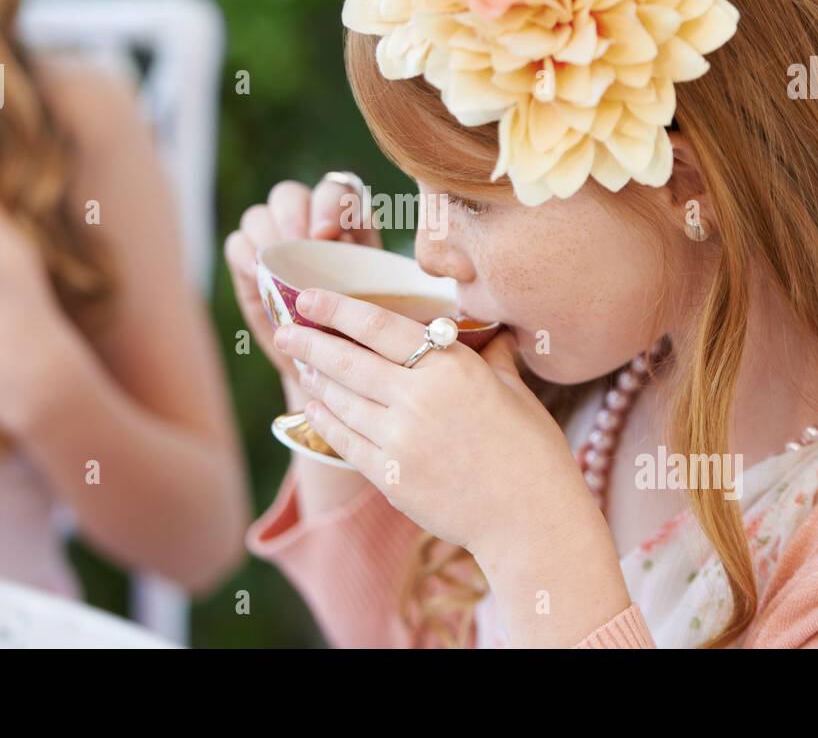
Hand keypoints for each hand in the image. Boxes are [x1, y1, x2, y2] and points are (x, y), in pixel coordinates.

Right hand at [224, 177, 380, 406]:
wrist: (339, 382)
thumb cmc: (377, 347)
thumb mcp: (395, 316)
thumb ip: (399, 292)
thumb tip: (442, 282)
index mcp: (352, 231)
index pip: (339, 191)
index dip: (333, 203)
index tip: (330, 234)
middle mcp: (311, 233)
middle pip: (293, 194)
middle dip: (296, 212)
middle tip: (302, 243)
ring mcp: (277, 250)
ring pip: (262, 213)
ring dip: (267, 230)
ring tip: (276, 260)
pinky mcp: (250, 270)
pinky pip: (238, 243)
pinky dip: (244, 253)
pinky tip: (257, 273)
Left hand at [272, 287, 598, 558]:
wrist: (531, 519)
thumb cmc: (532, 451)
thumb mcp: (514, 389)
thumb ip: (491, 356)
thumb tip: (489, 331)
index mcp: (451, 368)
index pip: (378, 327)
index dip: (337, 309)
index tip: (309, 297)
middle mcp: (418, 399)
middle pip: (347, 361)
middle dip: (309, 342)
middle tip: (285, 330)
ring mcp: (400, 440)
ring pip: (341, 400)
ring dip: (315, 379)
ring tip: (301, 365)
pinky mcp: (391, 476)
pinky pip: (345, 440)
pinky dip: (325, 419)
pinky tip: (315, 406)